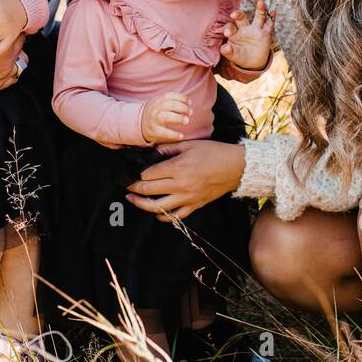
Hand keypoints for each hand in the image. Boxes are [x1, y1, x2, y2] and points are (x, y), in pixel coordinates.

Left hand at [125, 140, 246, 221]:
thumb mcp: (189, 145)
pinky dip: (162, 216)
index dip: (137, 174)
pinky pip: (175, 216)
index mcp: (178, 168)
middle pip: (148, 191)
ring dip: (141, 204)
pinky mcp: (195, 206)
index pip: (148, 174)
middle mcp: (181, 185)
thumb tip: (151, 151)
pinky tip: (155, 211)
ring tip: (133, 199)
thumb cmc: (213, 152)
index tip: (131, 172)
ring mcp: (188, 198)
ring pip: (157, 208)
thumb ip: (168, 148)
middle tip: (126, 186)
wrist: (236, 167)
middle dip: (133, 188)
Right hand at [140, 92, 191, 143]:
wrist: (139, 124)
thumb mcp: (160, 104)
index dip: (181, 98)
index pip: (170, 96)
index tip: (189, 103)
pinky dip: (173, 134)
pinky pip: (163, 133)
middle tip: (190, 113)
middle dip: (182, 108)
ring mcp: (153, 119)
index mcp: (157, 100)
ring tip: (187, 121)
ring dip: (178, 118)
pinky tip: (181, 136)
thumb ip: (173, 102)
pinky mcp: (153, 131)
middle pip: (169, 105)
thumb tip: (189, 103)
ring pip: (165, 116)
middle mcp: (155, 109)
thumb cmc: (155, 113)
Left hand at [220, 0, 273, 69]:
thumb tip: (224, 48)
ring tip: (260, 2)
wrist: (253, 62)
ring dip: (260, 10)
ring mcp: (256, 29)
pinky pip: (269, 24)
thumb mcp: (233, 55)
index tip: (227, 33)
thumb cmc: (240, 56)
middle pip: (242, 18)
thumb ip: (228, 52)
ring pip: (258, 17)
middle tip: (234, 14)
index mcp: (234, 33)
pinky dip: (272, 18)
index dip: (228, 29)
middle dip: (238, 14)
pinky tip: (273, 12)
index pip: (230, 27)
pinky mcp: (266, 33)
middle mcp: (245, 28)